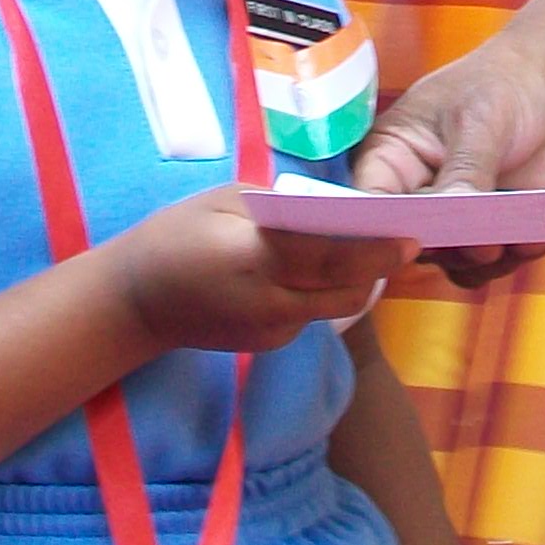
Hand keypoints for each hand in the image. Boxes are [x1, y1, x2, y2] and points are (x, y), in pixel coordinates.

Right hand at [103, 187, 415, 354]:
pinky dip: (328, 291)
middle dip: (380, 267)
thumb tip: (331, 212)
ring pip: (335, 306)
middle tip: (407, 241)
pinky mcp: (270, 344)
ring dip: (359, 281)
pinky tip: (327, 268)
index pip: (330, 257)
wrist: (135, 303)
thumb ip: (281, 209)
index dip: (375, 250)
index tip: (409, 236)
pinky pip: (313, 314)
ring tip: (376, 250)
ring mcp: (272, 331)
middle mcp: (270, 303)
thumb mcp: (225, 201)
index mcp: (255, 259)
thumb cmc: (177, 235)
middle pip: (345, 290)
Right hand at [351, 28, 544, 287]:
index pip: (369, 203)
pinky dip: (514, 257)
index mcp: (390, 156)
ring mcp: (452, 215)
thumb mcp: (480, 122)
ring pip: (452, 263)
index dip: (386, 228)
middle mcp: (413, 193)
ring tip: (517, 237)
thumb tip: (452, 220)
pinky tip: (535, 236)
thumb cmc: (502, 84)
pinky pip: (492, 264)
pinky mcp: (489, 230)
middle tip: (483, 241)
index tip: (422, 237)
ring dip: (485, 259)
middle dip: (449, 247)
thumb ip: (464, 172)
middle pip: (409, 243)